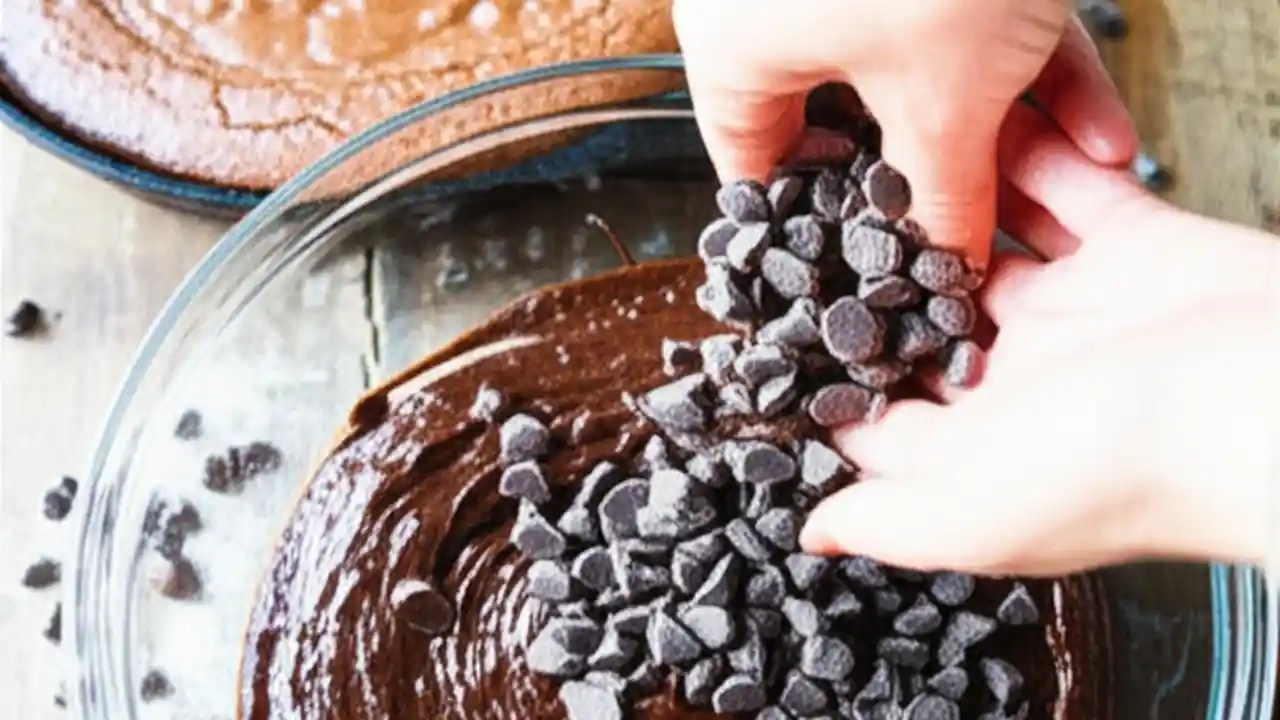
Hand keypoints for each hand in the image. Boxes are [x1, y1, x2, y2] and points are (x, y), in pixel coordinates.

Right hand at [674, 0, 1137, 266]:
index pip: (760, 170)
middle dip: (949, 175)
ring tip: (1081, 171)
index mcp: (735, 51)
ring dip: (1008, 123)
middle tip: (999, 223)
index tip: (881, 269)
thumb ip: (940, 201)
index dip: (826, 232)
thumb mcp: (943, 101)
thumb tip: (942, 269)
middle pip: (860, 122)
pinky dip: (1024, 60)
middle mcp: (772, 5)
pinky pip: (959, 14)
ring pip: (923, 66)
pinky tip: (1092, 114)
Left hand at [800, 103, 1279, 575]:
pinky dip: (1035, 161)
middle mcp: (1026, 377)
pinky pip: (1071, 193)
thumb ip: (890, 519)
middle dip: (885, 272)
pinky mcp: (1136, 248)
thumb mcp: (973, 514)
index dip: (836, 364)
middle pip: (933, 316)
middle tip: (825, 216)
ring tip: (893, 162)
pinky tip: (990, 133)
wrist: (1267, 399)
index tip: (783, 314)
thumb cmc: (1119, 470)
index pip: (890, 407)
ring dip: (952, 209)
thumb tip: (816, 532)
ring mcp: (1081, 310)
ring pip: (996, 247)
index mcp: (982, 443)